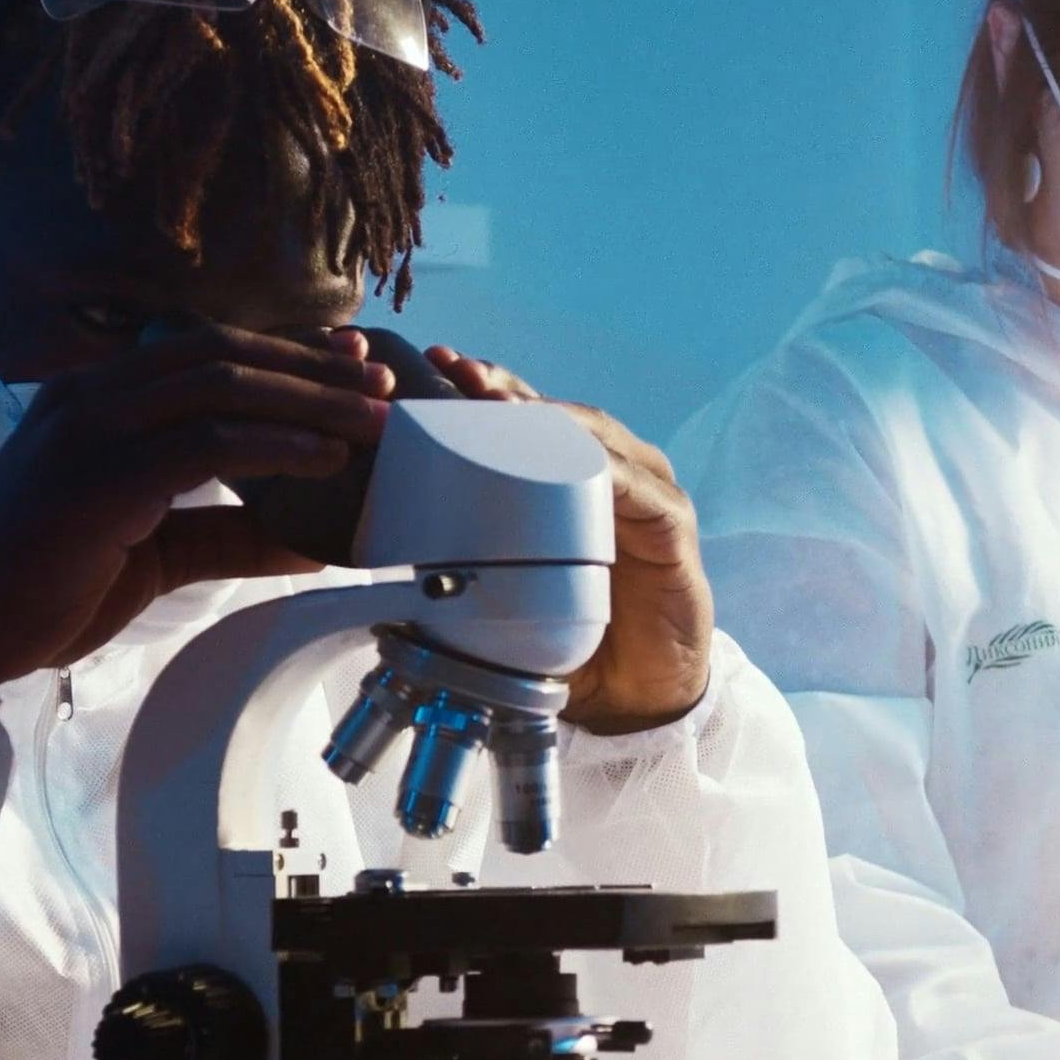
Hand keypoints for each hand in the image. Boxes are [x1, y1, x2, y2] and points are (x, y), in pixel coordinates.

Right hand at [0, 326, 391, 686]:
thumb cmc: (47, 591)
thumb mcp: (158, 554)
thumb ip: (232, 535)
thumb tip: (317, 539)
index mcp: (94, 400)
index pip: (205, 353)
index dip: (285, 353)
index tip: (353, 361)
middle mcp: (90, 397)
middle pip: (223, 356)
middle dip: (311, 367)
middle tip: (382, 385)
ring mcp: (89, 429)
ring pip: (221, 386)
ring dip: (309, 398)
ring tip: (374, 421)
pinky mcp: (98, 476)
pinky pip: (206, 445)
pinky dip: (274, 445)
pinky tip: (323, 460)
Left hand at [424, 346, 715, 734]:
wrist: (636, 694)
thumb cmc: (573, 637)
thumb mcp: (513, 595)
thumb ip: (471, 574)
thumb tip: (388, 576)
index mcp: (571, 481)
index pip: (528, 420)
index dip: (487, 389)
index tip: (440, 365)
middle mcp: (612, 473)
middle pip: (559, 415)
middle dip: (509, 391)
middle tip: (461, 373)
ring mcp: (647, 494)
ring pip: (598, 439)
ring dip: (553, 419)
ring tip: (507, 407)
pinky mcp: (671, 527)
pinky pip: (640, 491)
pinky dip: (609, 472)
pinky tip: (579, 460)